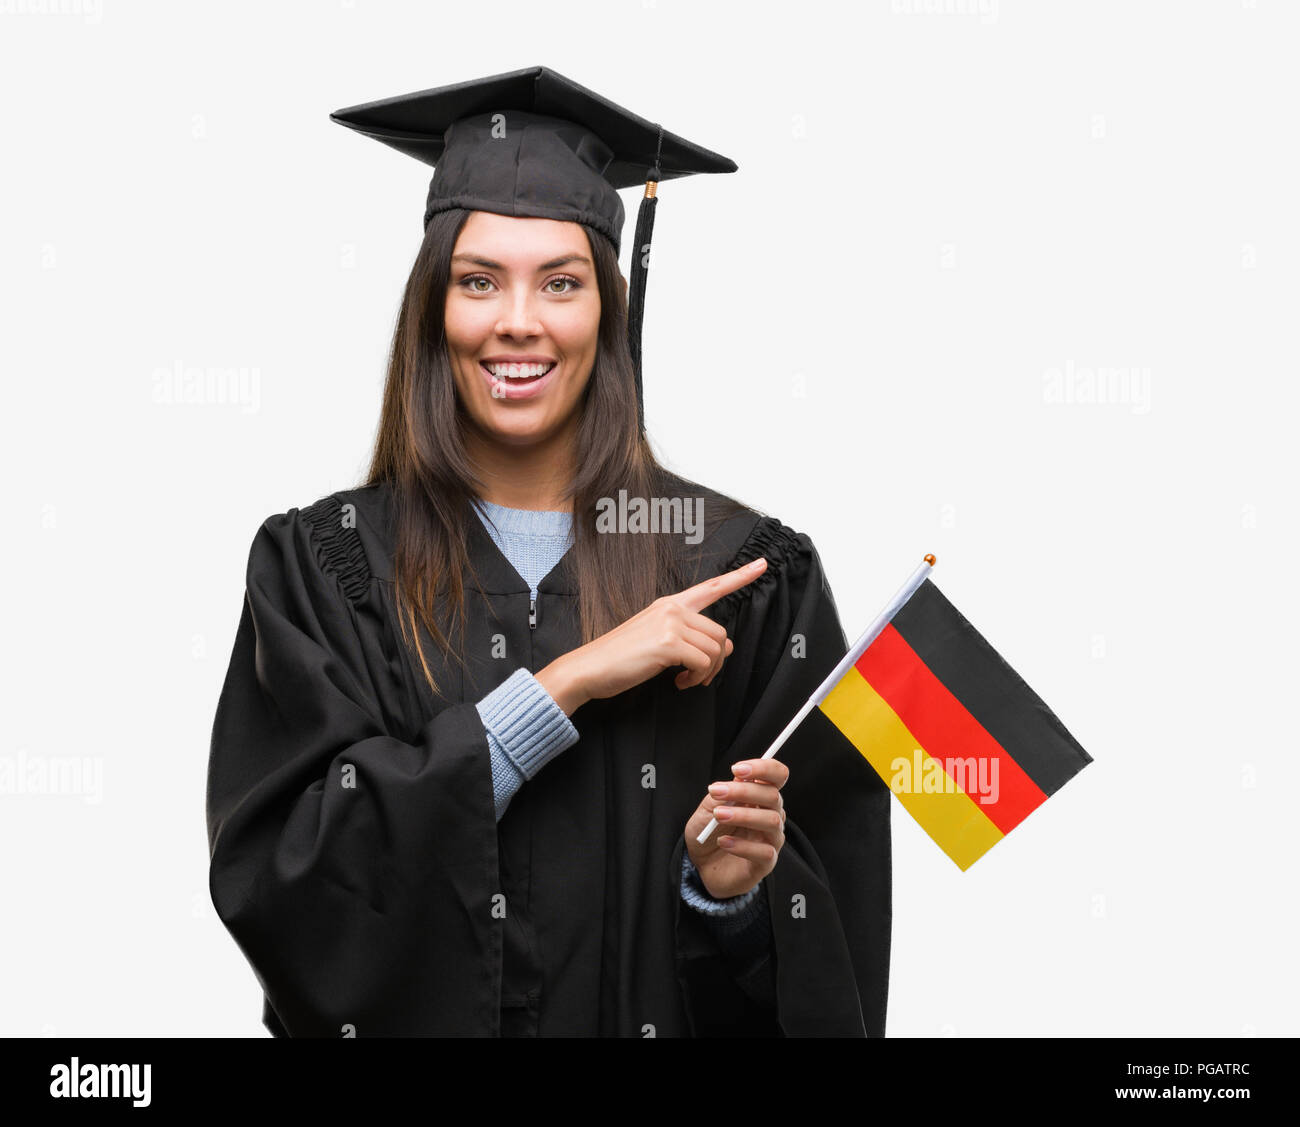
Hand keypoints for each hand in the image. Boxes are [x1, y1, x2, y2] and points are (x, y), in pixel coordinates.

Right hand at [535, 557, 767, 714]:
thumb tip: (721, 648)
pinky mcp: (668, 643)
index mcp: (669, 605)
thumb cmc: (619, 658)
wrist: (589, 668)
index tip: (762, 565)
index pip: (711, 587)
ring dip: (706, 673)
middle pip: (720, 634)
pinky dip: (696, 679)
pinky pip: (703, 662)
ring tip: (687, 681)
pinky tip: (679, 683)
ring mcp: (670, 623)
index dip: (740, 577)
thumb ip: (687, 637)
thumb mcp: (655, 639)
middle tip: (697, 677)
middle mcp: (672, 609)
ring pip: (715, 649)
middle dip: (716, 662)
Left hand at [683, 756, 788, 899]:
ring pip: (772, 821)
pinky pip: (765, 852)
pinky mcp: (766, 863)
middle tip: (716, 791)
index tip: (737, 769)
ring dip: (743, 815)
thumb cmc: (708, 833)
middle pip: (773, 796)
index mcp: (760, 797)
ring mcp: (771, 839)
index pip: (777, 776)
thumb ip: (722, 794)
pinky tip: (723, 842)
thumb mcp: (707, 809)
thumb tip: (737, 776)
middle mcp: (772, 815)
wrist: (701, 866)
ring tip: (718, 816)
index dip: (763, 768)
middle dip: (744, 790)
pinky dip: (742, 845)